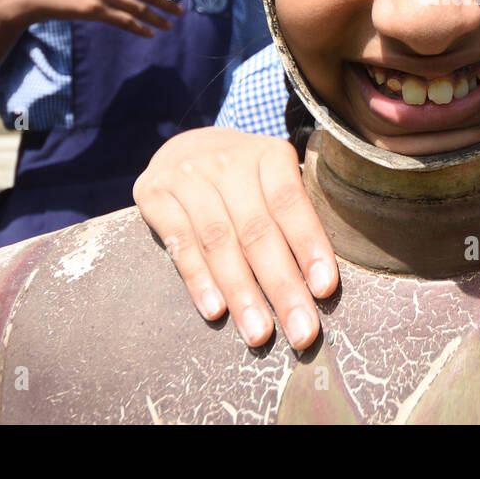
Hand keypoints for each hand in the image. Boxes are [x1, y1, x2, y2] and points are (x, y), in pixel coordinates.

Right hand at [133, 127, 338, 349]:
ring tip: (259, 333)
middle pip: (257, 231)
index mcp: (268, 155)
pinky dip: (199, 280)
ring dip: (241, 293)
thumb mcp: (273, 177)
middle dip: (282, 287)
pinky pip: (179, 244)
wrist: (187, 145)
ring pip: (218, 242)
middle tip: (301, 332)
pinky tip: (215, 311)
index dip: (309, 246)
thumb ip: (293, 216)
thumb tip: (320, 283)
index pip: (291, 204)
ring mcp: (188, 176)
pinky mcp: (154, 194)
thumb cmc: (245, 176)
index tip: (325, 288)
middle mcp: (229, 162)